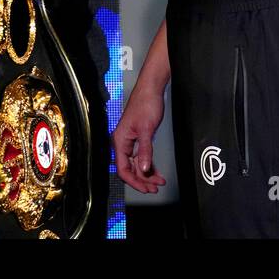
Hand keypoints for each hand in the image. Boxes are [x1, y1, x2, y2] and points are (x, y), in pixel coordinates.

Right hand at [114, 77, 167, 193]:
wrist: (151, 90)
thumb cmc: (145, 104)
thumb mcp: (146, 129)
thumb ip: (145, 150)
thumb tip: (143, 168)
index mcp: (120, 140)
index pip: (123, 169)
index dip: (134, 181)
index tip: (145, 188)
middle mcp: (123, 142)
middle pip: (130, 169)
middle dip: (142, 179)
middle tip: (155, 187)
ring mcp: (130, 141)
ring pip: (136, 164)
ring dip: (147, 174)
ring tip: (158, 181)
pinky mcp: (138, 138)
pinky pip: (140, 156)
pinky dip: (148, 165)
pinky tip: (156, 171)